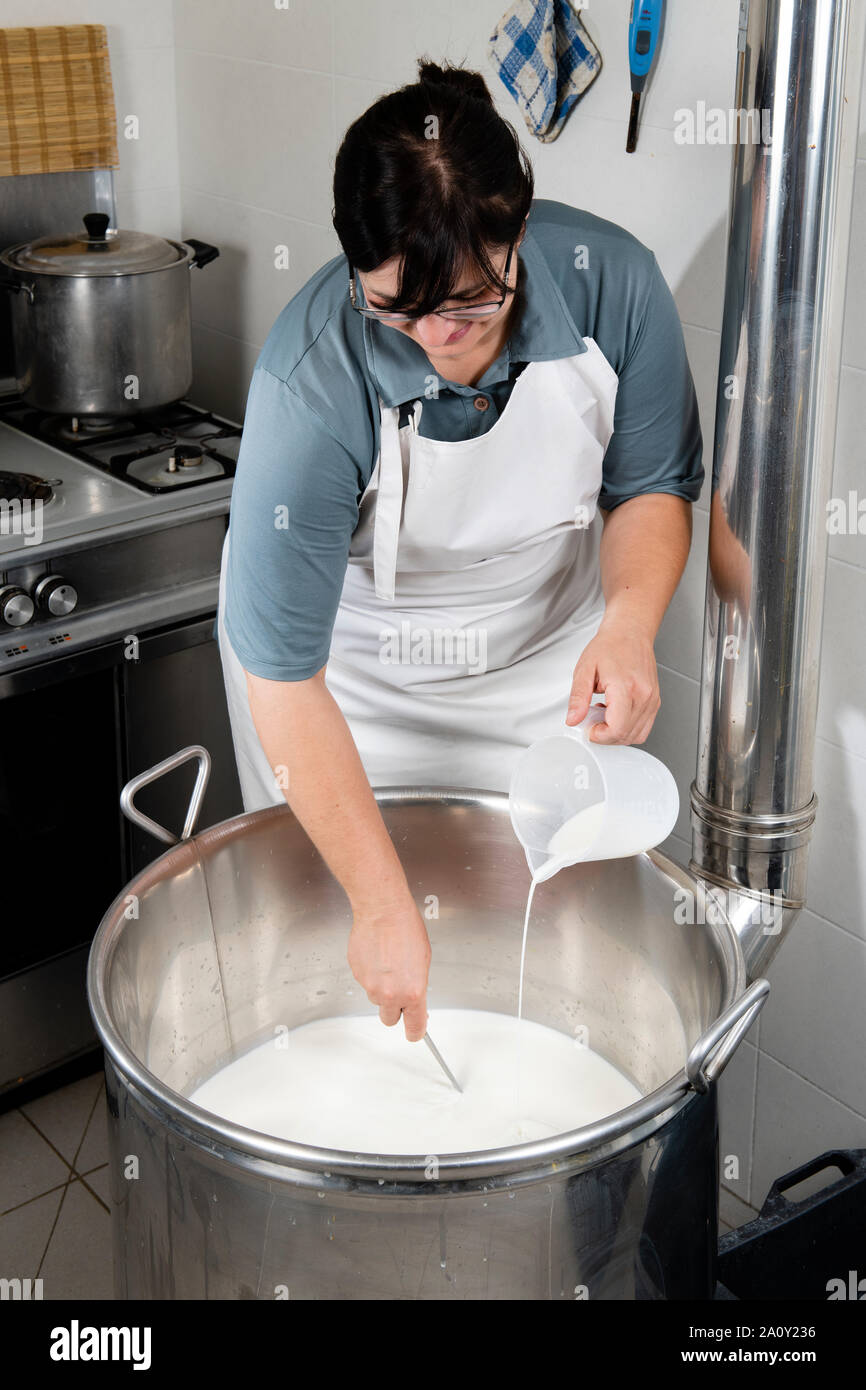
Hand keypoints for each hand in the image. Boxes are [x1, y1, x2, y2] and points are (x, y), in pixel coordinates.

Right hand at [347, 893, 431, 1041]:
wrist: (383, 911)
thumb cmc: (406, 928)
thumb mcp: (423, 960)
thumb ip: (418, 985)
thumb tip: (414, 998)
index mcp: (413, 992)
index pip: (415, 1027)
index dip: (415, 1032)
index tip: (415, 1033)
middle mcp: (390, 993)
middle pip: (389, 1019)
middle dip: (395, 1010)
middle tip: (399, 992)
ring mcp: (370, 986)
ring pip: (375, 998)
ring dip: (381, 989)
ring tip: (388, 964)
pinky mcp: (356, 974)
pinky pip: (365, 982)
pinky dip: (370, 973)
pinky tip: (377, 956)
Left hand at [565, 611, 660, 743]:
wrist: (630, 632)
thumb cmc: (610, 646)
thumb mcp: (584, 669)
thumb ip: (578, 697)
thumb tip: (573, 719)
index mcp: (625, 687)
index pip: (616, 729)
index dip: (599, 736)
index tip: (589, 728)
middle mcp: (643, 695)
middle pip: (626, 735)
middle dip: (605, 736)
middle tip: (592, 721)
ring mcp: (652, 699)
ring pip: (636, 735)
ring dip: (617, 733)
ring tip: (604, 715)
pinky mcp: (654, 701)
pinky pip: (644, 727)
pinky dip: (628, 728)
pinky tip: (615, 713)